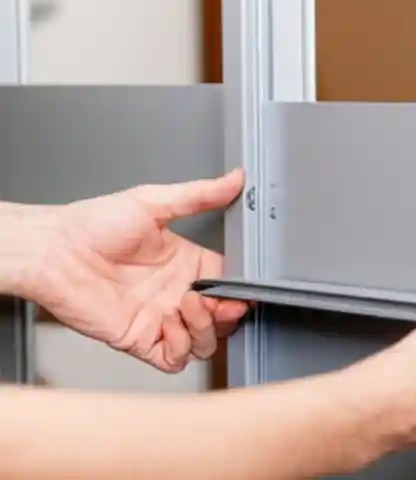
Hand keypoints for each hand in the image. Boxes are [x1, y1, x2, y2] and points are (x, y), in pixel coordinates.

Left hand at [25, 170, 249, 371]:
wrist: (53, 252)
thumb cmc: (91, 225)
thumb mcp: (154, 201)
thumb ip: (200, 194)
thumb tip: (234, 180)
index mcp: (186, 263)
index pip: (228, 282)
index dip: (238, 288)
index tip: (240, 286)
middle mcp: (175, 293)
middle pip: (222, 318)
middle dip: (228, 313)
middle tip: (221, 301)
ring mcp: (160, 319)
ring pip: (204, 342)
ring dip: (206, 328)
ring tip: (189, 305)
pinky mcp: (139, 339)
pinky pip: (174, 359)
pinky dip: (181, 346)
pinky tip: (170, 322)